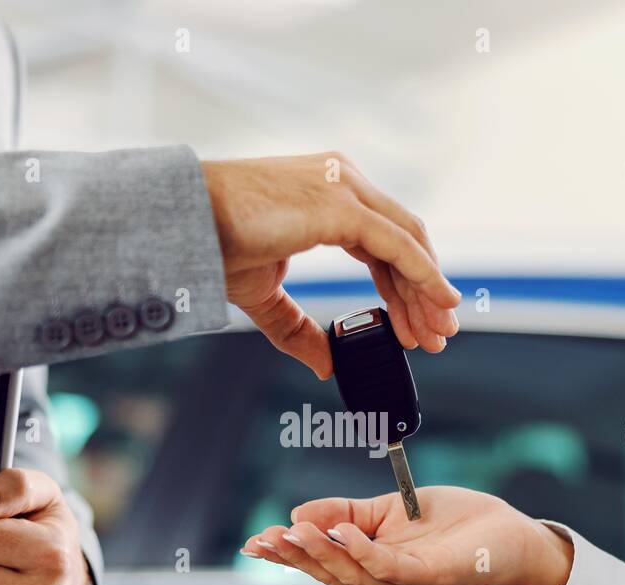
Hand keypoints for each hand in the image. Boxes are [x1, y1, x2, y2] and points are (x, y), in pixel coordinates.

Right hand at [201, 152, 461, 378]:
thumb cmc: (214, 244)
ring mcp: (344, 187)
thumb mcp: (265, 295)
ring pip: (408, 241)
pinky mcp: (340, 205)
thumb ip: (298, 327)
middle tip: (438, 336)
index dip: (403, 287)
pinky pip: (397, 244)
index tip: (415, 325)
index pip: (384, 241)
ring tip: (439, 332)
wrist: (185, 223)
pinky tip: (434, 303)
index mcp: (328, 193)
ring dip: (428, 290)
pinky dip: (422, 275)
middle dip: (424, 292)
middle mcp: (343, 181)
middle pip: (404, 240)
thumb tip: (325, 363)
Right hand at [241, 486, 573, 584]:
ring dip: (322, 554)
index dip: (287, 556)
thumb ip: (345, 514)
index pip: (321, 566)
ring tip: (295, 531)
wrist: (508, 532)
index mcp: (372, 571)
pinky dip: (363, 551)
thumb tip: (299, 514)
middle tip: (264, 538)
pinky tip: (342, 533)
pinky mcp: (431, 576)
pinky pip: (390, 566)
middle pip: (331, 575)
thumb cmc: (450, 523)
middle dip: (295, 557)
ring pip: (354, 574)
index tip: (254, 543)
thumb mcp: (387, 510)